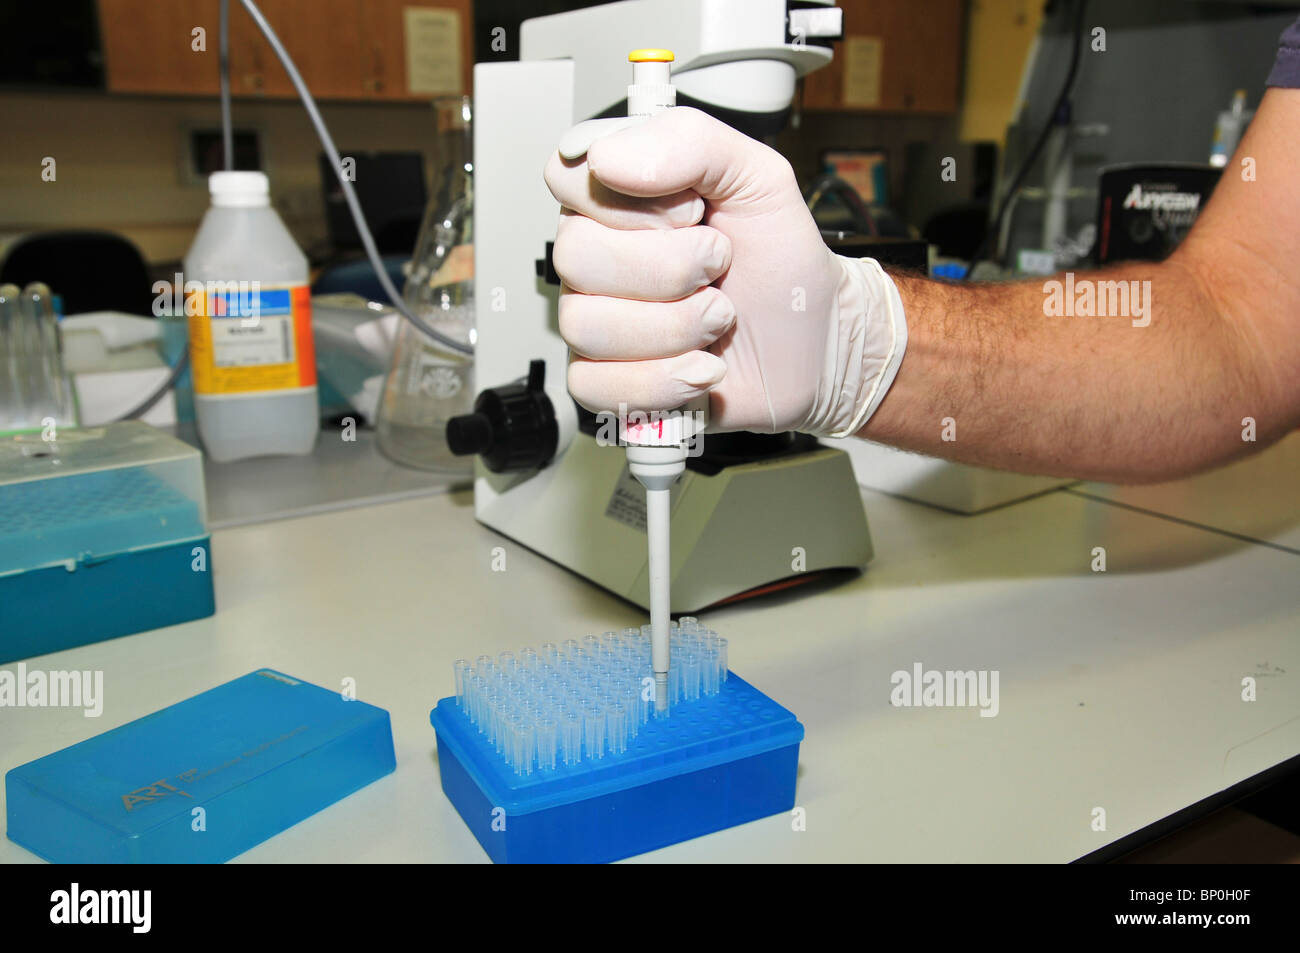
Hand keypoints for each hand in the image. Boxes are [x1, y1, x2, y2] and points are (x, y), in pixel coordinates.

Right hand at [544, 106, 906, 436]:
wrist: (815, 345)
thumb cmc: (782, 265)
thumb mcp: (760, 179)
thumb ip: (692, 141)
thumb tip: (608, 157)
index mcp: (620, 198)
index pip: (570, 178)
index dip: (633, 202)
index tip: (691, 211)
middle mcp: (598, 257)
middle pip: (574, 256)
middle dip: (669, 269)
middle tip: (717, 268)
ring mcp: (596, 320)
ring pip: (584, 325)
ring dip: (675, 328)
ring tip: (718, 319)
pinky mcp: (606, 380)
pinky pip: (594, 385)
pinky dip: (663, 381)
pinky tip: (701, 367)